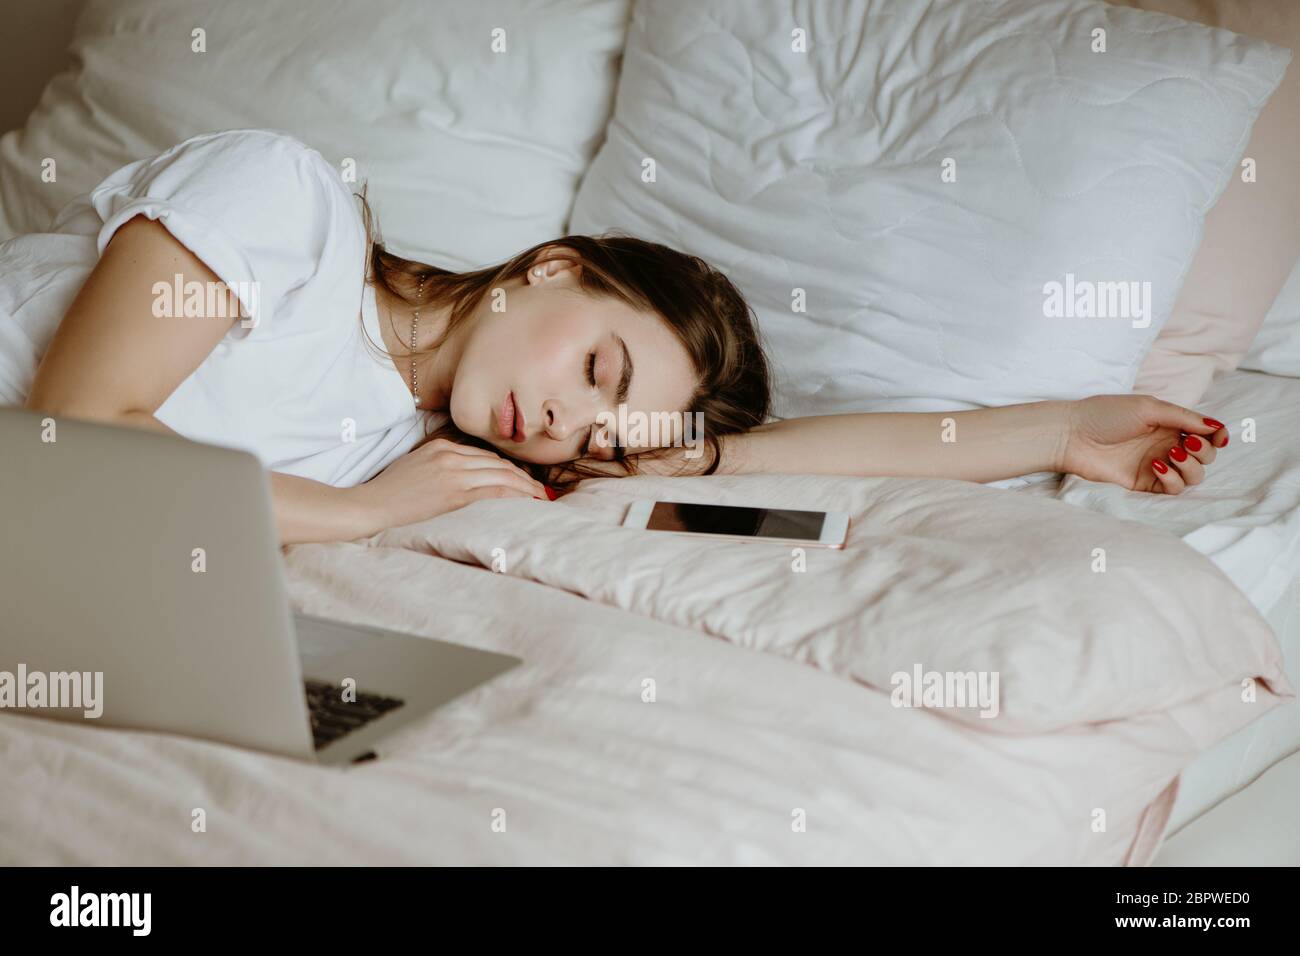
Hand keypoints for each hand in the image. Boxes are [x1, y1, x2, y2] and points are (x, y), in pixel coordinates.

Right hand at [353, 437, 548, 530]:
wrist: (370, 506)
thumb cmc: (388, 492)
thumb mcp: (415, 466)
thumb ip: (440, 465)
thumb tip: (465, 476)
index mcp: (442, 447)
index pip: (485, 456)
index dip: (507, 469)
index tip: (520, 480)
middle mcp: (450, 455)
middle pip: (497, 463)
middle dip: (522, 477)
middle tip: (539, 490)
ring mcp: (453, 472)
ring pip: (501, 475)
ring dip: (525, 487)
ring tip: (540, 498)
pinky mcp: (454, 492)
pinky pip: (494, 490)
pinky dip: (515, 495)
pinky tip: (527, 502)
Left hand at [1061, 395, 1229, 493]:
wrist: (1072, 435)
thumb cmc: (1106, 414)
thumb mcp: (1148, 408)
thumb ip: (1183, 418)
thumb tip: (1215, 426)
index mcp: (1169, 424)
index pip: (1206, 433)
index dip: (1218, 436)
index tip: (1220, 436)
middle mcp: (1167, 444)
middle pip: (1205, 456)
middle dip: (1204, 450)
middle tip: (1186, 443)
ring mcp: (1157, 465)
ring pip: (1194, 475)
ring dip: (1191, 466)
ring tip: (1172, 454)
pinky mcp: (1144, 483)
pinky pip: (1173, 489)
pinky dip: (1173, 479)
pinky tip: (1158, 466)